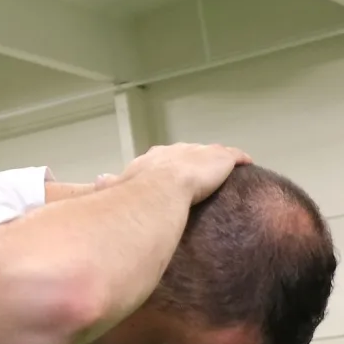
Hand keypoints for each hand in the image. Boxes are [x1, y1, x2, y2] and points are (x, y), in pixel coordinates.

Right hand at [114, 143, 252, 203]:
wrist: (162, 188)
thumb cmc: (138, 192)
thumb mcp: (119, 187)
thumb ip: (110, 184)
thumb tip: (96, 181)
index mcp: (154, 158)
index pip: (164, 158)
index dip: (169, 166)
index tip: (173, 174)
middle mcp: (176, 151)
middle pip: (188, 152)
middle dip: (194, 160)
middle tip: (201, 173)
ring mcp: (199, 153)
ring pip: (210, 153)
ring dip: (217, 159)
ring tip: (225, 168)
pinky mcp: (221, 159)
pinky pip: (234, 156)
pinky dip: (240, 159)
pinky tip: (247, 163)